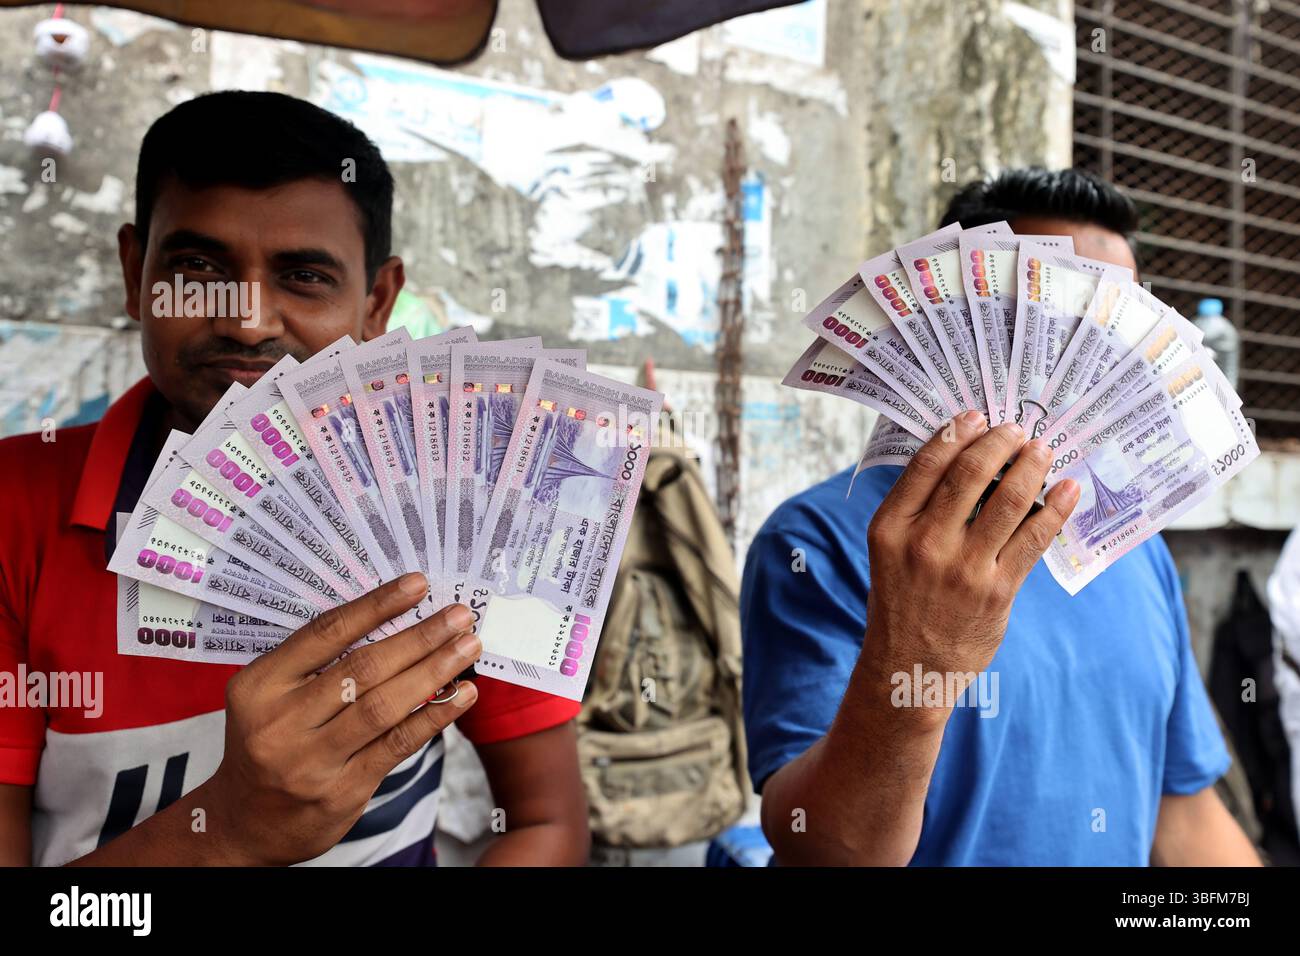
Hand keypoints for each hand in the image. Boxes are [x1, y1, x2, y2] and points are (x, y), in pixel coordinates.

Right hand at [198, 572, 481, 864]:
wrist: (247, 822)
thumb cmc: (269, 743)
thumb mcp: (271, 697)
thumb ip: (318, 664)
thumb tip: (396, 619)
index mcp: (260, 686)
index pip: (326, 634)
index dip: (376, 606)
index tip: (417, 584)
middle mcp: (281, 723)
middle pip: (363, 668)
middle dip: (419, 637)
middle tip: (459, 616)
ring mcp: (311, 761)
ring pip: (384, 706)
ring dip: (433, 671)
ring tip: (467, 647)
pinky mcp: (341, 792)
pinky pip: (398, 745)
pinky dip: (434, 716)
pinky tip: (462, 695)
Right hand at [861, 411, 1079, 707]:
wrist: (909, 667)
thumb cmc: (902, 601)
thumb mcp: (889, 551)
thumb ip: (917, 509)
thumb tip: (966, 458)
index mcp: (890, 528)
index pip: (926, 464)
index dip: (956, 433)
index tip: (978, 416)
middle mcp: (924, 544)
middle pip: (970, 473)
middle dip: (1000, 442)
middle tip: (1017, 429)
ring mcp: (963, 568)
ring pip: (1009, 500)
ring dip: (1032, 466)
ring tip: (1043, 451)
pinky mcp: (997, 590)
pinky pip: (1035, 537)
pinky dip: (1057, 508)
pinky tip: (1068, 489)